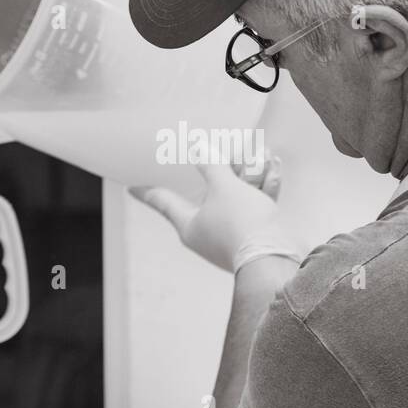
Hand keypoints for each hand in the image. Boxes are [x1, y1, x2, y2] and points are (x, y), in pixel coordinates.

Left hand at [131, 156, 307, 273]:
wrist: (275, 258)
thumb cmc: (241, 224)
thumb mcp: (223, 187)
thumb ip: (211, 166)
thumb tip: (199, 149)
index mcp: (189, 225)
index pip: (162, 202)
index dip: (147, 191)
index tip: (131, 187)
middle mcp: (206, 234)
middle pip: (207, 195)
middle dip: (220, 171)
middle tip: (223, 152)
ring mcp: (230, 237)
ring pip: (235, 199)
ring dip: (248, 177)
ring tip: (260, 155)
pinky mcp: (253, 238)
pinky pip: (253, 208)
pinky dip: (263, 189)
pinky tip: (273, 170)